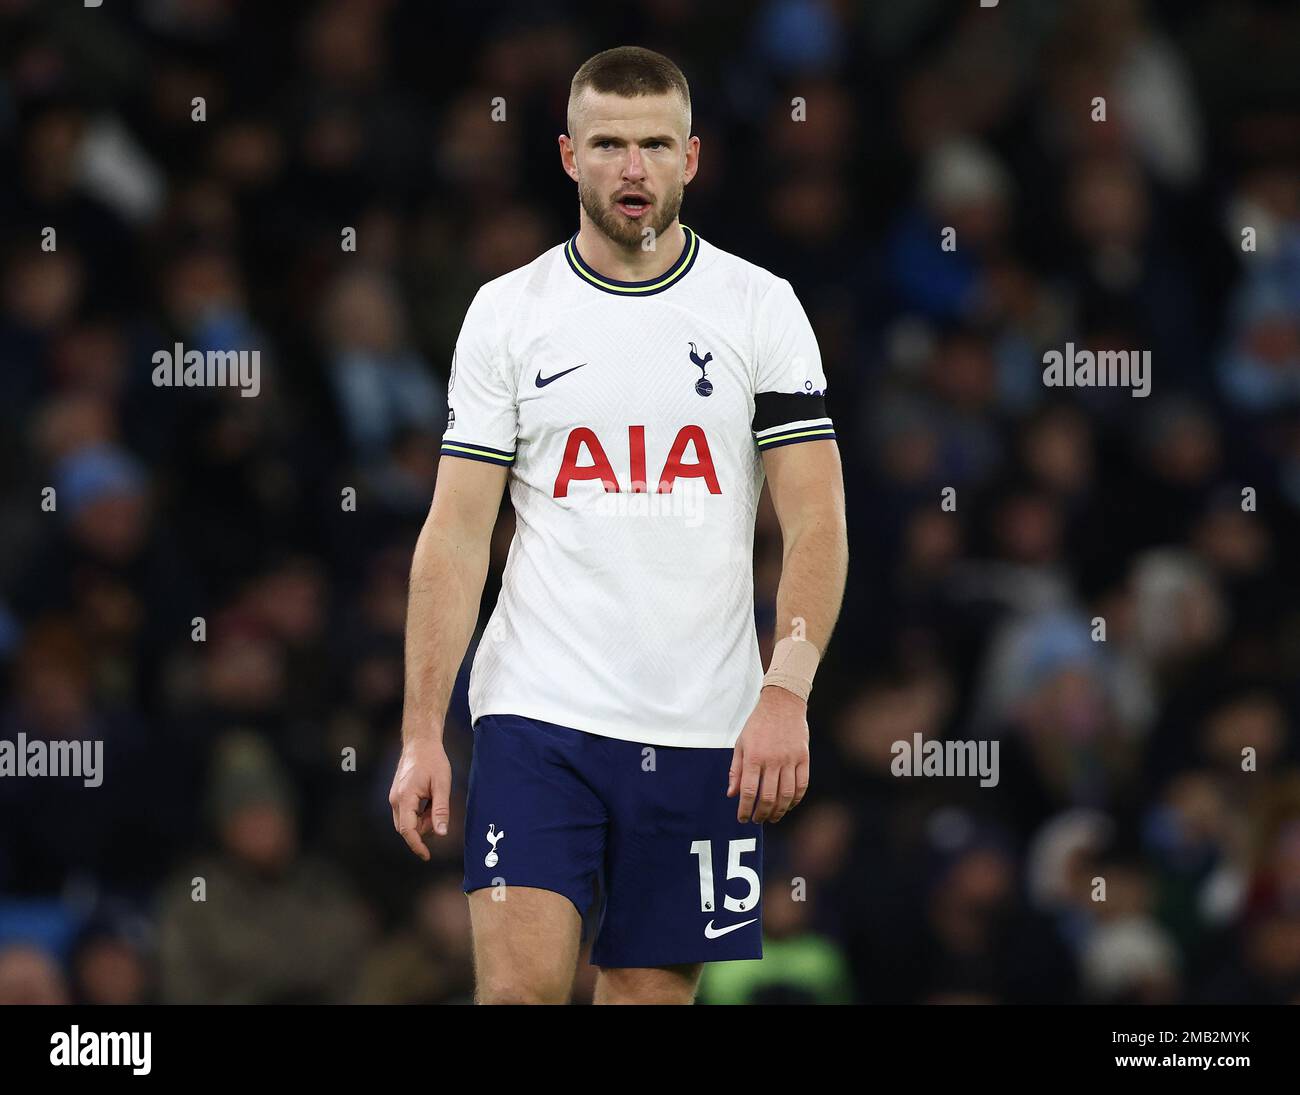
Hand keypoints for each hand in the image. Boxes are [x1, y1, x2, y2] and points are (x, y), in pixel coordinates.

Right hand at [388, 734, 451, 860]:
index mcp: (405, 798)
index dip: (416, 845)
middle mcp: (395, 800)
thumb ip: (441, 810)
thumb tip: (442, 833)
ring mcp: (395, 798)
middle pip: (408, 828)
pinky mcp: (398, 796)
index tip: (426, 856)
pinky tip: (430, 799)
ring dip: (423, 820)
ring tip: (436, 800)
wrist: (420, 743)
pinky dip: (420, 813)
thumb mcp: (442, 785)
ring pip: (408, 821)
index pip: (407, 830)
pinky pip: (408, 813)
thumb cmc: (433, 761)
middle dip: (425, 828)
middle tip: (440, 811)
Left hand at [727, 685, 809, 823]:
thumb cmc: (758, 724)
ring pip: (786, 795)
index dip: (745, 809)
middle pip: (769, 797)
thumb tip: (732, 794)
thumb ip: (736, 770)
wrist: (782, 703)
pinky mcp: (803, 758)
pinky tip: (789, 805)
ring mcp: (790, 759)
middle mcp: (772, 760)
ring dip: (779, 811)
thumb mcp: (741, 744)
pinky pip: (802, 785)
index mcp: (754, 756)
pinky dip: (796, 799)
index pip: (749, 791)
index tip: (742, 819)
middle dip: (762, 814)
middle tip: (758, 820)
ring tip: (773, 817)